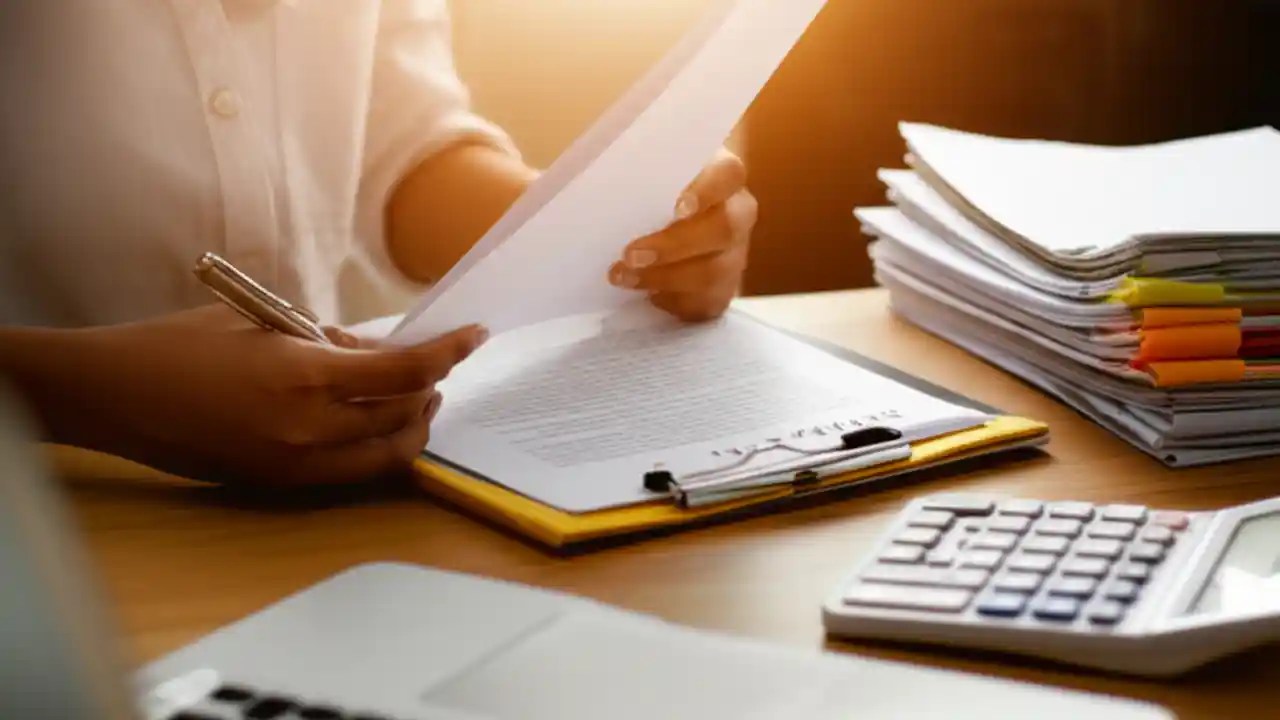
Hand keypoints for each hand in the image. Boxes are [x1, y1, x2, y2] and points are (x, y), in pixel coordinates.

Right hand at [28, 305, 487, 486]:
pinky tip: (376, 428)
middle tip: (441, 369)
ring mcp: (295, 464)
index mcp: (303, 375)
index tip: (475, 335)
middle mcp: (308, 427)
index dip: (448, 353)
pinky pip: (351, 473)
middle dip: (433, 392)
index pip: (403, 370)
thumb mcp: (263, 324)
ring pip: (386, 455)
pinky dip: (378, 451)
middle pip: (404, 417)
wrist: (116, 397)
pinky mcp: (280, 486)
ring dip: (412, 427)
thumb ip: (329, 342)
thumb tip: (380, 353)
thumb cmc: (181, 344)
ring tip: (417, 401)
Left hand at [608, 148, 757, 320]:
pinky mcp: (723, 289)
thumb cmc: (642, 190)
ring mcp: (735, 254)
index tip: (676, 207)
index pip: (729, 174)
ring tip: (623, 277)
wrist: (652, 223)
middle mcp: (738, 213)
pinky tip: (646, 296)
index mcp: (721, 174)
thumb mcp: (640, 172)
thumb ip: (630, 172)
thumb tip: (590, 183)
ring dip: (665, 279)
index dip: (707, 190)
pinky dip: (674, 303)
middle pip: (725, 228)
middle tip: (630, 254)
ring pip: (717, 273)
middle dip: (675, 245)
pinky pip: (707, 304)